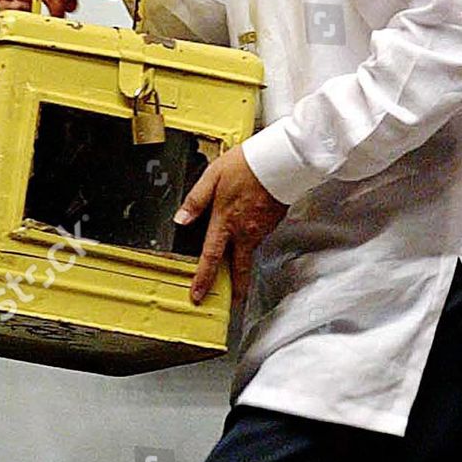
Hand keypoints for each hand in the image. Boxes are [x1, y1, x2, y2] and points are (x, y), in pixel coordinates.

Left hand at [175, 145, 286, 305]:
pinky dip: (253, 240)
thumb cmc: (247, 165)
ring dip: (242, 262)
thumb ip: (196, 199)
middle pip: (239, 267)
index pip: (211, 257)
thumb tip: (181, 219)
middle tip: (233, 301)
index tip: (198, 294)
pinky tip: (251, 231)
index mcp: (225, 221)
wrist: (280, 160)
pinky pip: (259, 236)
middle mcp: (244, 230)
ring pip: (249, 251)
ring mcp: (261, 229)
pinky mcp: (273, 222)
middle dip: (236, 287)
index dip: (203, 278)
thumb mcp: (212, 176)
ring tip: (236, 269)